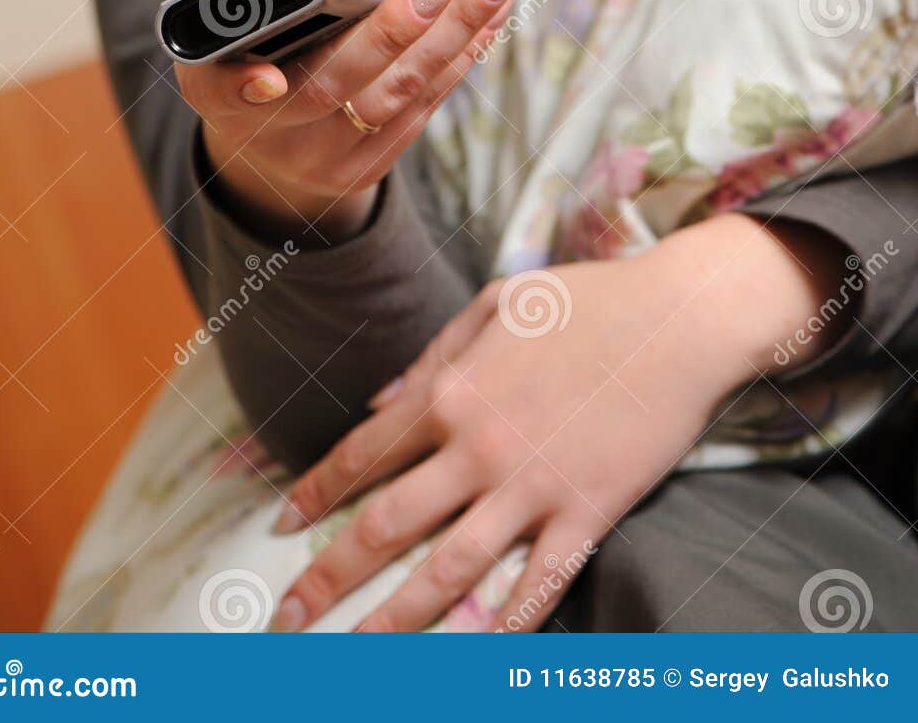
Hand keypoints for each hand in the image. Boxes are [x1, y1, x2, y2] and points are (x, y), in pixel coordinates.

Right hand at [174, 0, 525, 241]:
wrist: (261, 131)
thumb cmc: (240, 39)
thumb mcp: (214, 3)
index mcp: (214, 89)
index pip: (220, 92)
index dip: (241, 87)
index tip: (266, 79)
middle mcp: (265, 136)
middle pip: (335, 86)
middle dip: (394, 29)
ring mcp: (319, 160)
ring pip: (394, 97)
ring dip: (455, 35)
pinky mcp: (365, 168)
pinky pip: (422, 109)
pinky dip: (461, 56)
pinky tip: (493, 13)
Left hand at [268, 213, 849, 631]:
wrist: (680, 319)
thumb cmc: (589, 302)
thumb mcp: (498, 305)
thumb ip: (435, 357)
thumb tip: (379, 404)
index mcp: (453, 391)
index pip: (364, 455)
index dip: (316, 495)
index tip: (282, 528)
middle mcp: (479, 446)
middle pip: (387, 525)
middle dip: (328, 577)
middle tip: (286, 619)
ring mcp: (532, 487)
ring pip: (447, 571)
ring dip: (393, 621)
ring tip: (353, 657)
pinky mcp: (586, 514)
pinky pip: (536, 587)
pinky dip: (501, 629)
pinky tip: (470, 659)